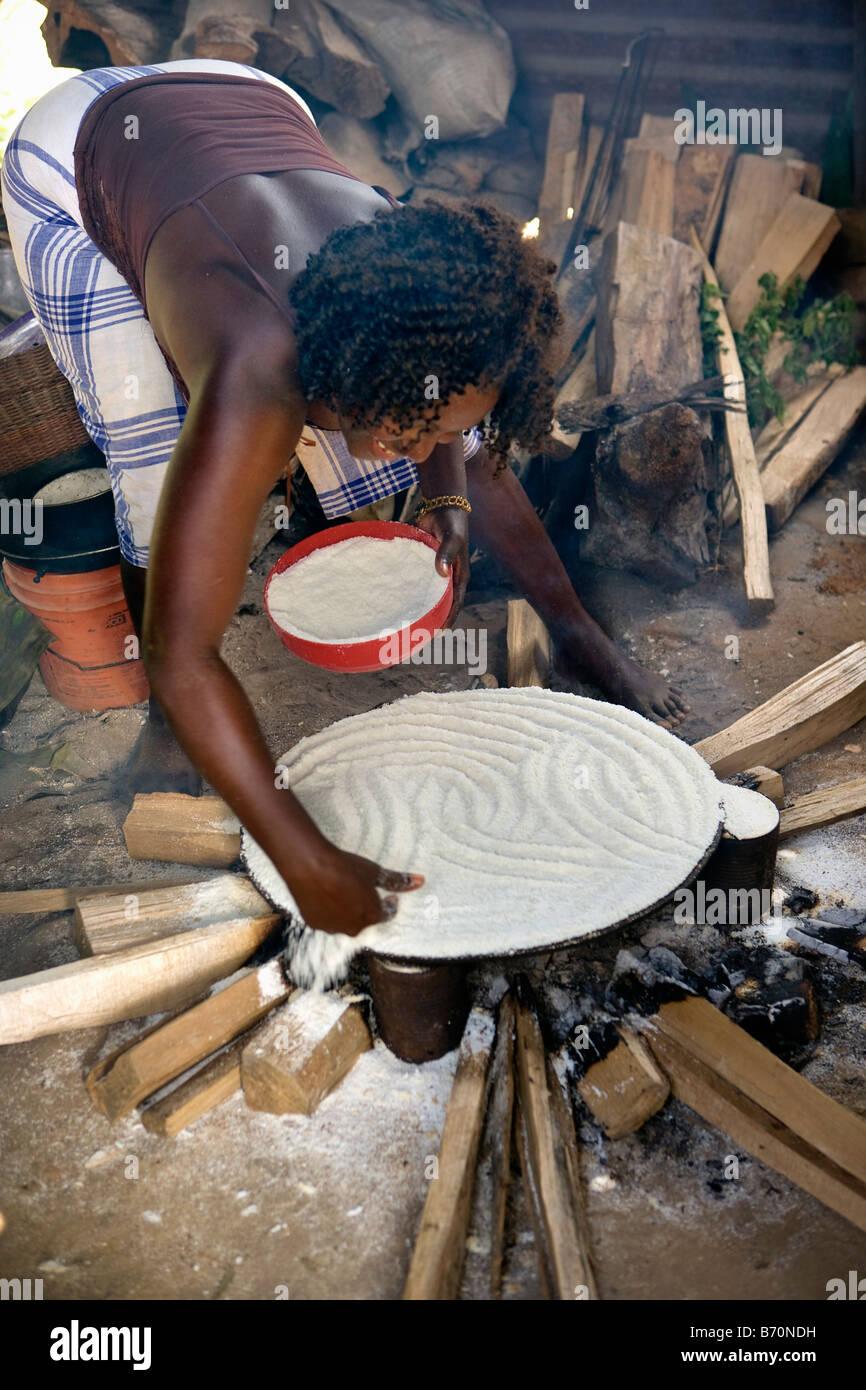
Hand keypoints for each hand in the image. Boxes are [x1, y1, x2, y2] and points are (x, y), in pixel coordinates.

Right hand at [290, 845, 423, 936]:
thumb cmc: (344, 868)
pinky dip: (329, 910)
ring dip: (347, 910)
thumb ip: (397, 881)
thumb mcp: (374, 872)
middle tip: (363, 891)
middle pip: (365, 920)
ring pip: (344, 921)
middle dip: (367, 908)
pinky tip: (326, 894)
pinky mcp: (314, 923)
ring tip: (343, 891)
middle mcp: (353, 928)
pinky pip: (327, 919)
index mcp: (371, 916)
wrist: (309, 866)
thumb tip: (419, 882)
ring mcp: (332, 928)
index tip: (387, 895)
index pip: (386, 915)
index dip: (388, 904)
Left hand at [415, 505, 469, 626]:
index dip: (449, 617)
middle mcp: (450, 577)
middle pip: (444, 602)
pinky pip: (418, 581)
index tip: (440, 630)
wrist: (443, 507)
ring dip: (422, 606)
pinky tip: (398, 597)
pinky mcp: (426, 564)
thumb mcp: (453, 539)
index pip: (456, 602)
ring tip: (408, 620)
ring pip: (430, 594)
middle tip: (420, 632)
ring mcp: (438, 572)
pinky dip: (411, 590)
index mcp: (460, 576)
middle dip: (435, 617)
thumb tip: (442, 573)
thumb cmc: (452, 524)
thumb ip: (446, 554)